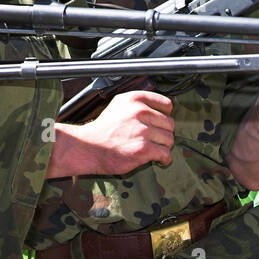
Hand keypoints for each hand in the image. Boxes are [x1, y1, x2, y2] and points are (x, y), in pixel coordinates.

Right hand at [45, 90, 174, 177]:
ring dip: (163, 147)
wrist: (88, 147)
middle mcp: (140, 112)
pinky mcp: (143, 149)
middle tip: (153, 139)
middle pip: (169, 123)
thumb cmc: (103, 129)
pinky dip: (164, 159)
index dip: (165, 116)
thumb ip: (140, 103)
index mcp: (135, 99)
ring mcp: (142, 130)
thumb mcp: (119, 105)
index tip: (160, 124)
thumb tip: (162, 109)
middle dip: (163, 133)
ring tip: (153, 149)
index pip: (167, 104)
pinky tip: (157, 159)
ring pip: (169, 139)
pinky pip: (165, 154)